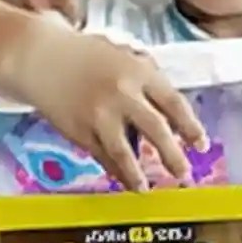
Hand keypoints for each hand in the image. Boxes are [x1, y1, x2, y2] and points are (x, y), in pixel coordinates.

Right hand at [2, 22, 206, 190]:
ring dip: (139, 173)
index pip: (173, 103)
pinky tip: (125, 182)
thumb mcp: (122, 53)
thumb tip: (167, 102)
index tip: (201, 144)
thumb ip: (146, 74)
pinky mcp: (79, 130)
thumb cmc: (84, 53)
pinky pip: (101, 156)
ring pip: (125, 151)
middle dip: (173, 156)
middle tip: (185, 175)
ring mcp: (99, 114)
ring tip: (149, 189)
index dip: (191, 126)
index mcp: (138, 72)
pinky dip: (115, 171)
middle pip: (156, 129)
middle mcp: (122, 94)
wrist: (40, 57)